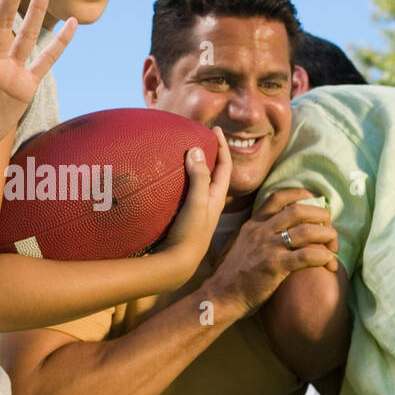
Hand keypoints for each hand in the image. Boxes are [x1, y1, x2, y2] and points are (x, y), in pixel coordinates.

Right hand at [156, 128, 233, 279]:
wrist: (177, 265)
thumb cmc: (190, 235)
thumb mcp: (197, 203)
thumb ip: (199, 177)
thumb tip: (197, 149)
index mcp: (216, 198)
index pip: (224, 166)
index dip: (222, 146)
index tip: (215, 129)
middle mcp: (209, 204)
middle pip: (215, 174)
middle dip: (211, 154)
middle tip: (202, 138)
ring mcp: (196, 212)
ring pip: (201, 184)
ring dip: (197, 168)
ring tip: (186, 153)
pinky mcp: (184, 219)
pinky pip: (186, 194)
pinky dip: (183, 182)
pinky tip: (170, 180)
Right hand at [208, 188, 338, 317]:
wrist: (220, 296)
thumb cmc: (232, 275)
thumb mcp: (239, 245)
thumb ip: (255, 235)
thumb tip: (272, 229)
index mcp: (253, 224)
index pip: (277, 198)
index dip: (300, 194)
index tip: (313, 198)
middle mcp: (260, 231)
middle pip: (298, 210)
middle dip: (320, 215)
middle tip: (330, 228)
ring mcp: (267, 247)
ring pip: (306, 231)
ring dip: (327, 236)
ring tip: (334, 247)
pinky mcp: (274, 266)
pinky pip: (307, 256)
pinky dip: (323, 257)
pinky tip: (330, 263)